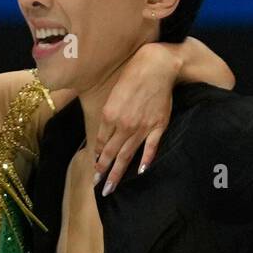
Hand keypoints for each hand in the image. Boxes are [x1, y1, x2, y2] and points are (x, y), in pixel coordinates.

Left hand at [94, 43, 180, 194]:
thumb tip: (104, 132)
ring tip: (111, 187)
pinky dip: (145, 160)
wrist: (157, 65)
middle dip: (103, 171)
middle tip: (98, 186)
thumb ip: (108, 114)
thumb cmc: (132, 74)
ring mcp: (142, 127)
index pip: (100, 142)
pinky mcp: (158, 125)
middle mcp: (123, 125)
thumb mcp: (112, 93)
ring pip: (127, 154)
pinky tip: (141, 172)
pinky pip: (151, 147)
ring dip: (118, 172)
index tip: (94, 168)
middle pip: (110, 153)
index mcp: (109, 115)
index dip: (96, 157)